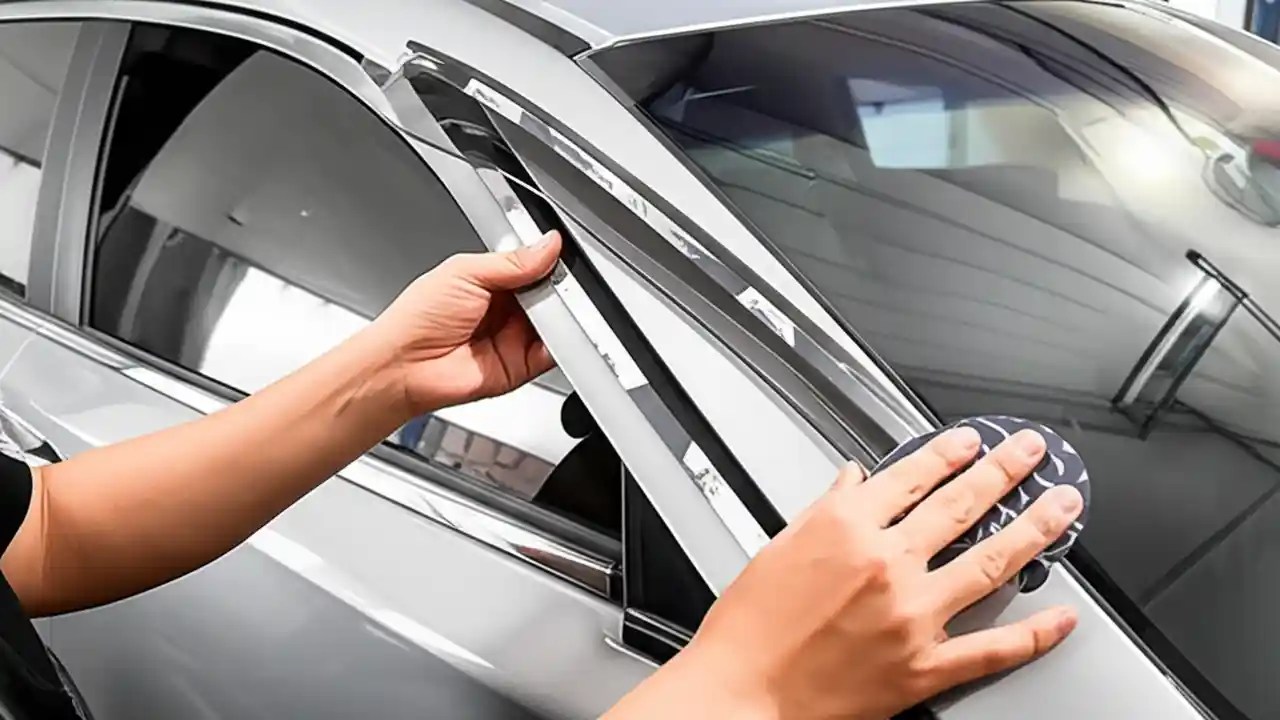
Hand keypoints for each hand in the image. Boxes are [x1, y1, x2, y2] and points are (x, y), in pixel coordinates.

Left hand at [372, 231, 561, 413]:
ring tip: (551, 306)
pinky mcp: (521, 364)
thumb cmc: (418, 318)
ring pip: (556, 321)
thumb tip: (548, 244)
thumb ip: (512, 261)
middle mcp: (505, 307)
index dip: (548, 260)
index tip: (559, 254)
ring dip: (561, 314)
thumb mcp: (465, 272)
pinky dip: (561, 343)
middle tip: (556, 281)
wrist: (405, 366)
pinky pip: (553, 353)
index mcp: (491, 279)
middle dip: (557, 287)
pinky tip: (554, 331)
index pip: (533, 264)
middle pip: (548, 293)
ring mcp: (514, 336)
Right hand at [607, 428, 1082, 719]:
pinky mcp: (923, 668)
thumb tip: (853, 481)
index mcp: (845, 528)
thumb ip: (823, 510)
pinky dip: (1034, 633)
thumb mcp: (776, 548)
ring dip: (1033, 529)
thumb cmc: (748, 630)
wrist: (741, 695)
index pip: (910, 477)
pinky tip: (1061, 616)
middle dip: (1004, 471)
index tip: (970, 442)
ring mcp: (911, 615)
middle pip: (960, 505)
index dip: (946, 453)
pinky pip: (991, 648)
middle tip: (1032, 452)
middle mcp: (885, 564)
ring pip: (989, 562)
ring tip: (1061, 506)